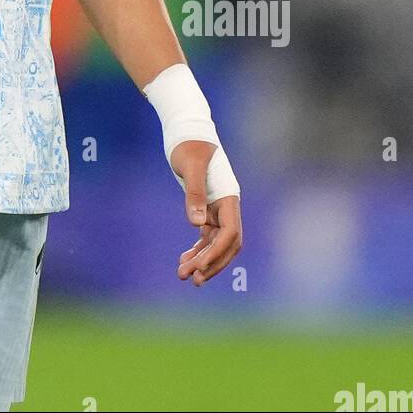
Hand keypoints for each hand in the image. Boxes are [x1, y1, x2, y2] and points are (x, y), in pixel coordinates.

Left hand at [170, 139, 241, 285]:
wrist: (186, 133)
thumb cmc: (190, 145)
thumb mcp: (191, 166)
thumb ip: (195, 193)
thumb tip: (196, 224)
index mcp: (228, 197)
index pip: (230, 234)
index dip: (217, 253)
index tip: (199, 266)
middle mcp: (226, 206)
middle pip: (226, 245)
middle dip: (211, 263)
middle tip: (191, 279)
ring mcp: (217, 209)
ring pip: (215, 243)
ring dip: (202, 260)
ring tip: (182, 274)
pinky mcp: (206, 208)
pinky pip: (206, 236)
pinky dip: (197, 249)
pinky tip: (184, 258)